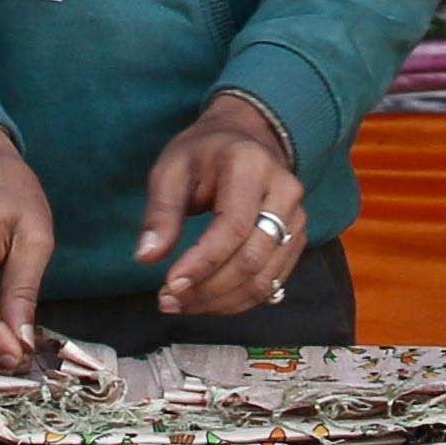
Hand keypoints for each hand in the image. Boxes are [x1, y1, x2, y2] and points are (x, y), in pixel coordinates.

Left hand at [140, 91, 307, 318]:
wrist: (245, 140)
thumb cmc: (203, 154)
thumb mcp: (171, 169)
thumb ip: (161, 212)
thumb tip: (147, 256)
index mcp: (251, 165)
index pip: (233, 227)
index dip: (202, 263)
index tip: (170, 285)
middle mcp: (284, 192)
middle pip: (251, 259)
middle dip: (208, 289)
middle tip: (169, 301)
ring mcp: (297, 218)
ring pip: (264, 278)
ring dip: (221, 301)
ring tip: (182, 304)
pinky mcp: (298, 239)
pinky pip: (272, 283)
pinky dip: (238, 301)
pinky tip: (207, 301)